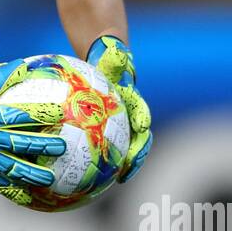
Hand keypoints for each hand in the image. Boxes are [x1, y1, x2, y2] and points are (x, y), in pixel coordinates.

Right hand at [0, 60, 66, 197]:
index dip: (39, 114)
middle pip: (19, 143)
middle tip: (61, 146)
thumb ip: (2, 76)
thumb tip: (24, 64)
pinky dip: (14, 189)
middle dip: (42, 145)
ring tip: (49, 177)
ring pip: (11, 167)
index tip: (59, 113)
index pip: (18, 116)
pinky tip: (29, 194)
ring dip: (32, 172)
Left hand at [86, 35, 152, 182]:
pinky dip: (104, 161)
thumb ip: (116, 58)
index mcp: (135, 102)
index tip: (141, 128)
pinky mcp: (112, 130)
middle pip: (138, 139)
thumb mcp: (112, 57)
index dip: (142, 123)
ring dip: (125, 164)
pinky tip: (88, 175)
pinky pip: (109, 147)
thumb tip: (117, 51)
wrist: (108, 62)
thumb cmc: (109, 59)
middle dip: (137, 155)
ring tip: (118, 179)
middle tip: (129, 169)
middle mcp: (132, 116)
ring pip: (126, 148)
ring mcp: (123, 125)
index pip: (142, 114)